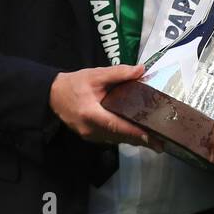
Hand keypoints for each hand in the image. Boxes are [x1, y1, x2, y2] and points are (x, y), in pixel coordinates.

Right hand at [49, 64, 163, 150]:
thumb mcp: (95, 75)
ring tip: (154, 141)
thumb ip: (118, 73)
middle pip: (120, 137)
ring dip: (134, 141)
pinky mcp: (90, 136)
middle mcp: (91, 130)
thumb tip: (141, 70)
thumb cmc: (73, 84)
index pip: (117, 126)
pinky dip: (124, 137)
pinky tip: (136, 135)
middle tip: (161, 143)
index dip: (135, 132)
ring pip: (116, 140)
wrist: (52, 95)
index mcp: (91, 114)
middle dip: (140, 140)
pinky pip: (111, 139)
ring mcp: (90, 136)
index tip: (151, 137)